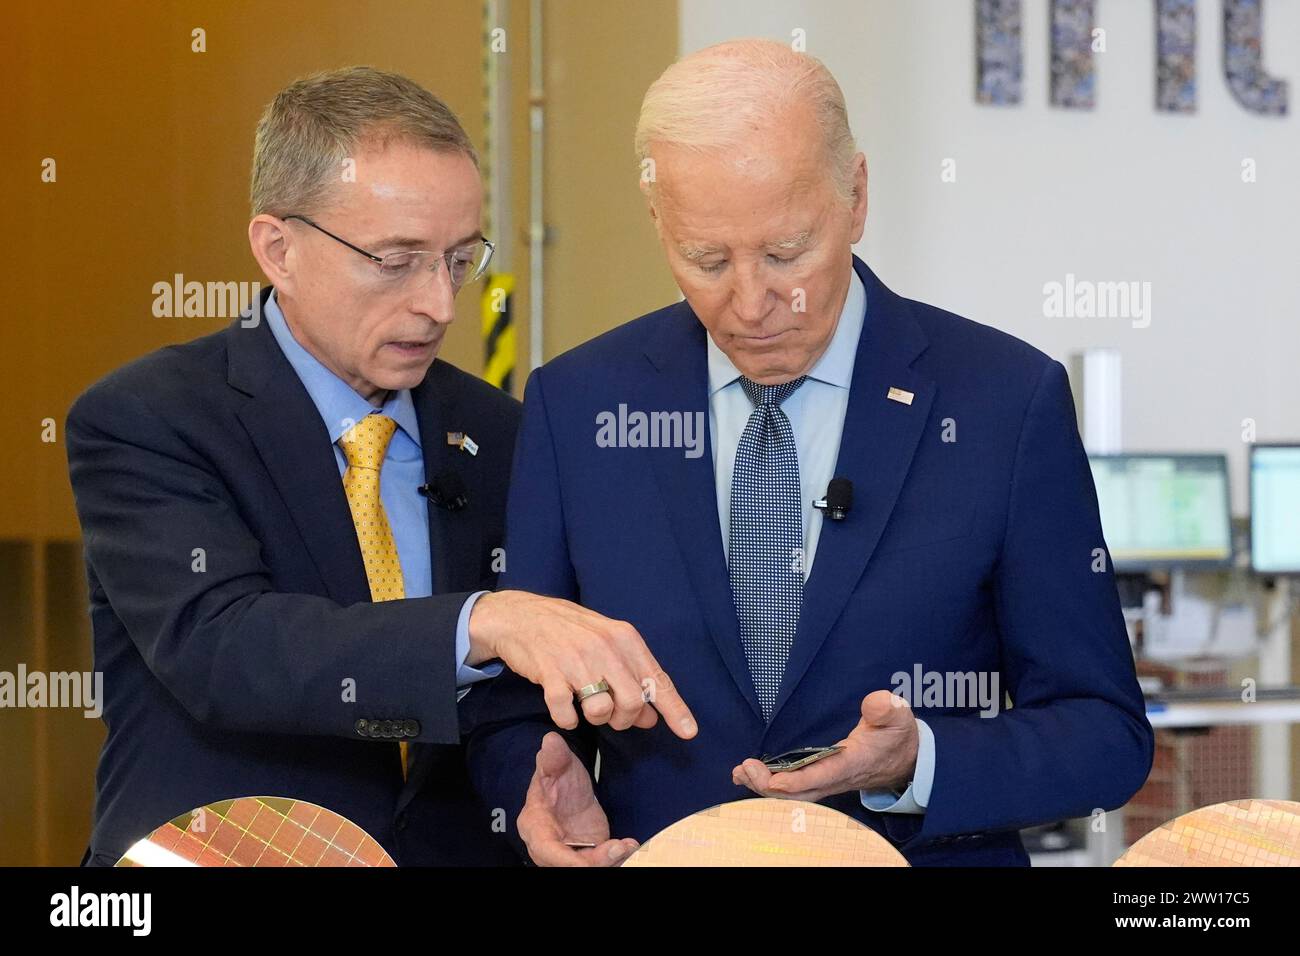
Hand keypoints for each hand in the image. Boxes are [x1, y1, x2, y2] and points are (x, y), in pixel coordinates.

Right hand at [467, 590, 696, 737]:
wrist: (521, 616)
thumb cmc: (569, 631)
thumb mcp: (607, 643)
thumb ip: (632, 675)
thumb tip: (652, 715)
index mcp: (625, 638)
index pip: (656, 679)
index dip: (675, 709)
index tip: (689, 733)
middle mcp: (605, 648)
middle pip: (632, 702)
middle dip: (625, 719)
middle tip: (612, 714)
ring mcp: (576, 660)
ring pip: (601, 710)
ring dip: (595, 718)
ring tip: (586, 706)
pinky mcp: (549, 673)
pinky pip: (566, 713)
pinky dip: (567, 719)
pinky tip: (565, 710)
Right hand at [518, 732, 639, 866]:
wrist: (569, 789)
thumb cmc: (556, 780)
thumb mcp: (556, 765)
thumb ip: (553, 757)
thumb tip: (551, 740)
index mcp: (535, 827)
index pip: (546, 850)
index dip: (564, 860)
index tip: (584, 864)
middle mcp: (549, 847)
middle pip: (568, 865)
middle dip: (594, 862)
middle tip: (617, 849)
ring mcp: (569, 853)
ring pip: (586, 866)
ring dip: (608, 861)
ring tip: (626, 847)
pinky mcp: (588, 855)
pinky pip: (600, 862)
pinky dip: (616, 857)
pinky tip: (629, 845)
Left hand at [731, 691, 918, 801]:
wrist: (908, 759)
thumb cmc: (898, 736)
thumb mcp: (898, 717)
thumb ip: (887, 708)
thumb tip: (874, 702)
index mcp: (852, 763)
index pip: (821, 777)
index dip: (796, 781)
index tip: (772, 779)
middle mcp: (836, 778)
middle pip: (799, 793)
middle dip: (769, 786)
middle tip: (744, 768)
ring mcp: (828, 782)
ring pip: (793, 794)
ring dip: (765, 786)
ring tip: (740, 773)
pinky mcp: (822, 779)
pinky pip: (793, 789)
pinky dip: (770, 784)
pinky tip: (749, 775)